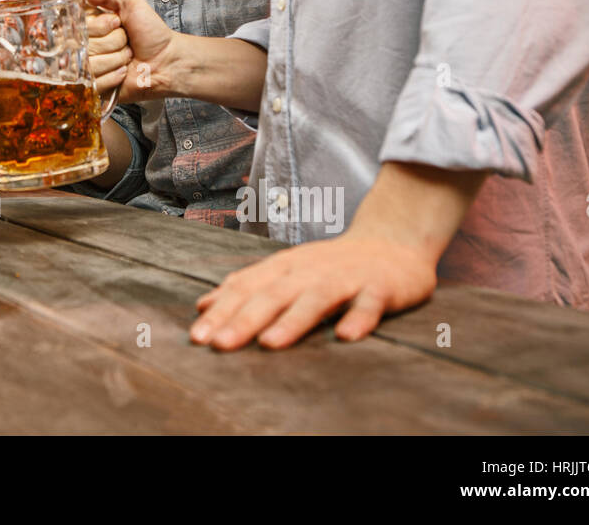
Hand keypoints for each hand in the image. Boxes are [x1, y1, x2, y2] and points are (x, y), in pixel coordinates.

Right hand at [80, 0, 174, 101]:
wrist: (168, 60)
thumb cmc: (152, 34)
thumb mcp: (131, 2)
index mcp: (90, 25)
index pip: (76, 23)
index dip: (99, 24)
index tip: (116, 23)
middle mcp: (85, 46)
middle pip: (83, 44)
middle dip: (113, 41)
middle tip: (126, 41)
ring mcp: (88, 68)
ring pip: (90, 63)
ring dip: (116, 59)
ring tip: (127, 57)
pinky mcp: (94, 88)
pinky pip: (95, 81)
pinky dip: (115, 76)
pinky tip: (124, 72)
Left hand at [189, 230, 437, 349]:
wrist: (392, 243)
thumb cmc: (330, 265)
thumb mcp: (284, 271)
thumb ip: (247, 287)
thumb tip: (203, 305)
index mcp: (283, 267)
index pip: (246, 288)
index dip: (220, 311)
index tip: (196, 337)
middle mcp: (309, 270)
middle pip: (273, 294)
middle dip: (244, 319)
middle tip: (219, 345)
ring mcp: (344, 278)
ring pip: (315, 299)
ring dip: (291, 321)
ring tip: (269, 344)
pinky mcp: (379, 288)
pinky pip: (368, 305)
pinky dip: (358, 319)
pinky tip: (347, 337)